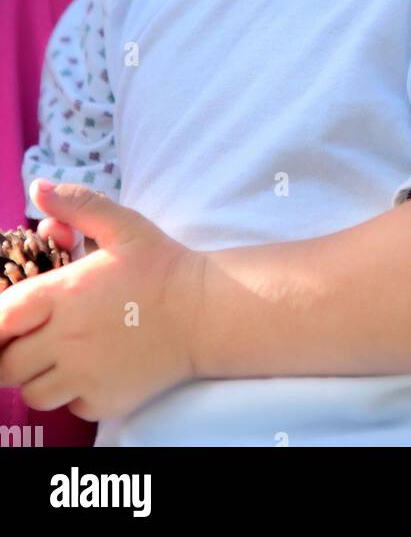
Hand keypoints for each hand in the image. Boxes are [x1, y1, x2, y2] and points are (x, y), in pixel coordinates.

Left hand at [0, 180, 203, 421]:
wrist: (205, 312)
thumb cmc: (162, 266)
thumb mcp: (124, 225)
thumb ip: (78, 206)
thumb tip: (38, 188)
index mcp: (65, 295)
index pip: (1, 319)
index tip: (11, 319)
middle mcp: (68, 340)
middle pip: (8, 365)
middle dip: (12, 352)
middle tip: (33, 337)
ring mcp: (85, 376)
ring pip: (33, 393)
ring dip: (37, 376)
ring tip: (60, 355)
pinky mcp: (105, 401)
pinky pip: (69, 406)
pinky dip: (72, 393)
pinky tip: (91, 369)